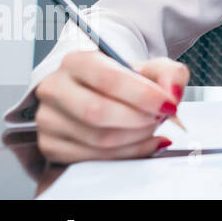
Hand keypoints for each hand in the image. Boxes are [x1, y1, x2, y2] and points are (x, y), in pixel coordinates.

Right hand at [33, 52, 187, 163]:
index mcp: (77, 61)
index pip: (108, 79)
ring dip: (136, 138)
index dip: (143, 95)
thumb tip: (172, 94)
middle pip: (98, 112)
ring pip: (97, 139)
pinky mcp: (51, 146)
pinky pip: (92, 159)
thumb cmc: (124, 81)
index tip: (168, 104)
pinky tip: (143, 142)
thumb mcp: (151, 68)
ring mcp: (48, 120)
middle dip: (139, 120)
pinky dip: (126, 154)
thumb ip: (171, 74)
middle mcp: (55, 88)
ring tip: (152, 127)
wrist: (100, 94)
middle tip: (160, 118)